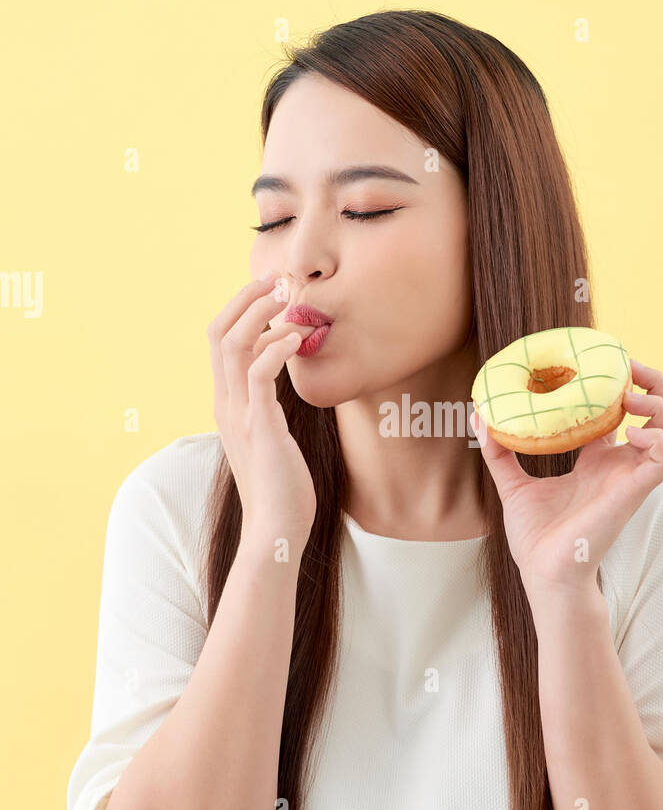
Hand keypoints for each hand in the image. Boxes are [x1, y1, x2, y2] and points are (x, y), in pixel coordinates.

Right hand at [208, 271, 316, 549]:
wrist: (276, 528)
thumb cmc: (282, 485)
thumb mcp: (272, 435)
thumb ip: (270, 405)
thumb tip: (286, 378)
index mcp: (227, 403)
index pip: (220, 340)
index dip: (241, 309)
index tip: (271, 291)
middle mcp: (225, 403)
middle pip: (219, 332)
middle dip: (247, 299)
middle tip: (278, 281)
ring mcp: (239, 414)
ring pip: (234, 345)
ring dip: (260, 314)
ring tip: (289, 299)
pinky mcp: (259, 426)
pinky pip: (258, 374)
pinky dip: (276, 349)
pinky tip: (297, 339)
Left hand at [471, 359, 662, 599]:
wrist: (544, 572)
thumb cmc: (536, 538)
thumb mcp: (513, 484)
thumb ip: (499, 451)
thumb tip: (479, 415)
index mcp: (600, 461)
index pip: (626, 413)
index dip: (623, 385)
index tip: (603, 364)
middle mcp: (622, 465)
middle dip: (655, 384)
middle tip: (629, 366)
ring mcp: (633, 477)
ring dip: (662, 405)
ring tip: (630, 396)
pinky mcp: (635, 491)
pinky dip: (657, 437)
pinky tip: (628, 431)